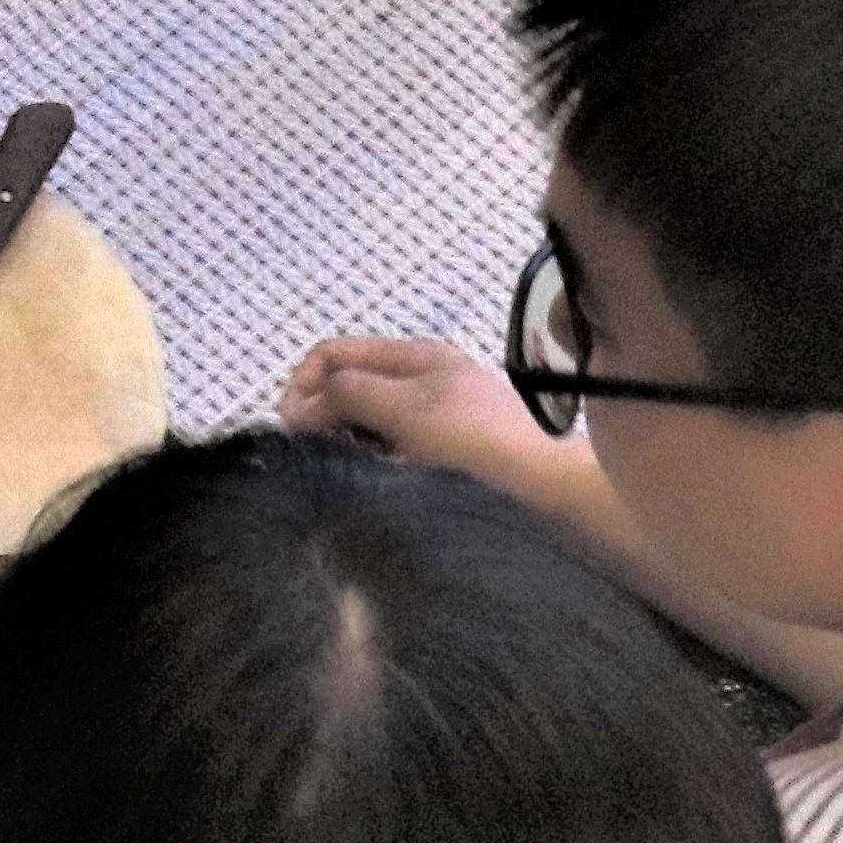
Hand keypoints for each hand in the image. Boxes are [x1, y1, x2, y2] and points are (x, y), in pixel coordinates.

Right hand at [279, 334, 596, 511]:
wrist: (551, 489)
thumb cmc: (474, 441)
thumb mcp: (403, 408)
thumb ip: (345, 394)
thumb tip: (299, 407)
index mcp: (413, 355)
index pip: (330, 354)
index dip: (301, 384)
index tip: (292, 429)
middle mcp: (423, 378)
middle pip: (346, 385)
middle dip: (322, 415)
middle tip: (320, 454)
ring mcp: (437, 415)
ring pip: (367, 419)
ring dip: (349, 441)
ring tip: (353, 470)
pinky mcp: (448, 451)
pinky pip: (392, 447)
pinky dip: (376, 460)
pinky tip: (383, 481)